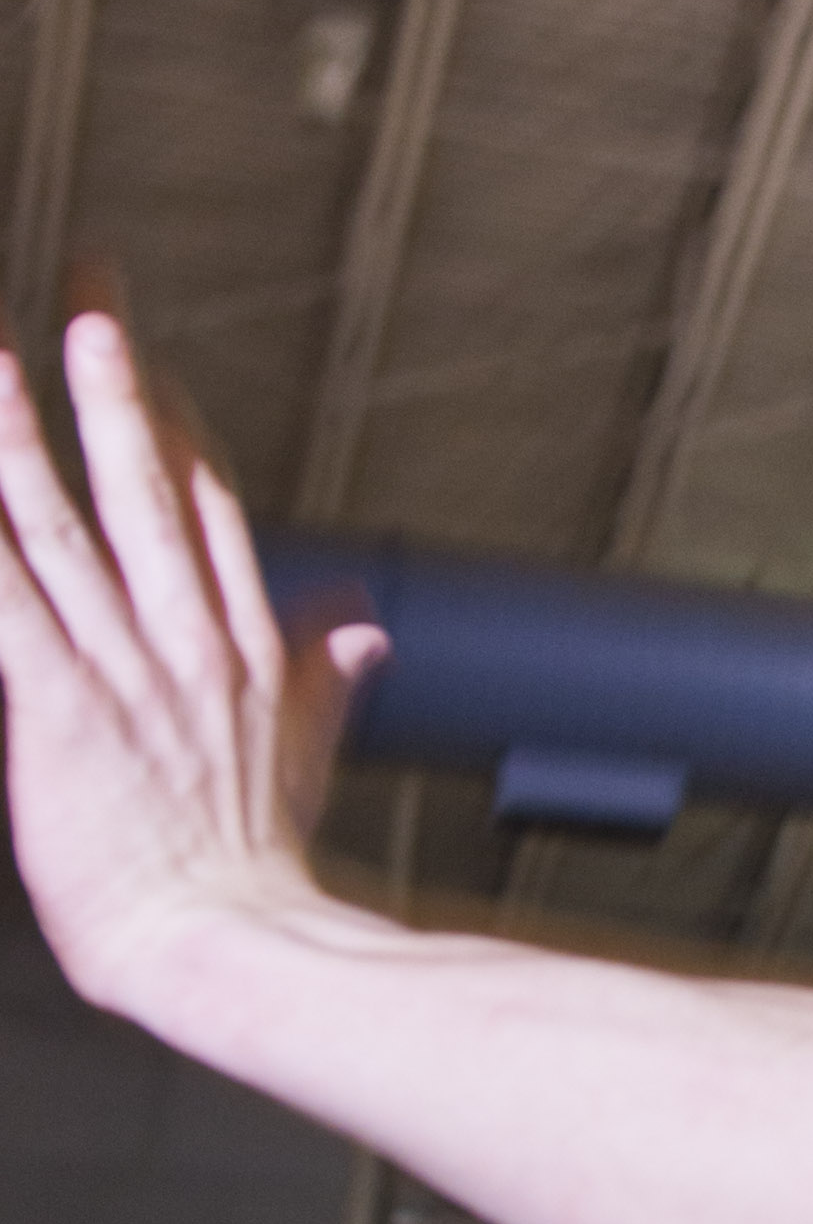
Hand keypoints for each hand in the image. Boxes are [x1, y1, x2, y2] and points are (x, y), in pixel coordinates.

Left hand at [0, 314, 383, 1016]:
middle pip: (142, 474)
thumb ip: (326, 674)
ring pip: (57, 518)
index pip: (205, 500)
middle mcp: (184, 635)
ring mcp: (121, 667)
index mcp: (242, 642)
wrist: (232, 941)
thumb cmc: (253, 866)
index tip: (139, 351)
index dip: (172, 415)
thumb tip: (365, 620)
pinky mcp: (55, 707)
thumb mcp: (304, 752)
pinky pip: (3, 603)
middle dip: (110, 371)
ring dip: (16, 426)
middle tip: (87, 282)